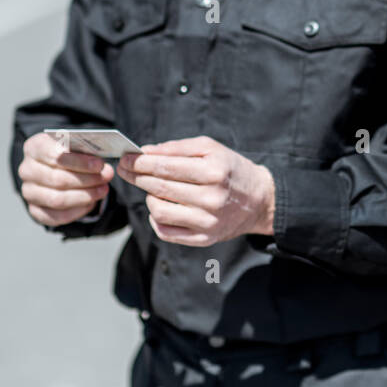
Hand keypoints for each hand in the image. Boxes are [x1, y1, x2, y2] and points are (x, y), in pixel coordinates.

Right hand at [19, 131, 113, 226]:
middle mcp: (27, 170)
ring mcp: (28, 191)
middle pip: (57, 179)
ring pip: (57, 199)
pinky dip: (77, 211)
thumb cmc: (70, 154)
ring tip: (103, 190)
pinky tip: (91, 203)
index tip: (99, 165)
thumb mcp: (76, 145)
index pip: (54, 155)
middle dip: (86, 180)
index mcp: (34, 148)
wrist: (58, 167)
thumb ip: (85, 151)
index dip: (78, 162)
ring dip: (85, 196)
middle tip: (107, 177)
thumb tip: (101, 166)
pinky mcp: (34, 209)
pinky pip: (56, 216)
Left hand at [116, 135, 274, 246]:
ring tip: (152, 189)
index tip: (126, 158)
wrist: (260, 200)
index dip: (140, 162)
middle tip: (127, 169)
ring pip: (159, 211)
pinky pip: (166, 232)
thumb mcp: (211, 148)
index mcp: (214, 172)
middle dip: (137, 176)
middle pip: (159, 188)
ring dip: (148, 197)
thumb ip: (177, 147)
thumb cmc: (231, 170)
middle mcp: (211, 198)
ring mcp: (207, 222)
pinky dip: (155, 219)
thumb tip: (145, 152)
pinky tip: (160, 206)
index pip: (165, 167)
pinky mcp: (204, 239)